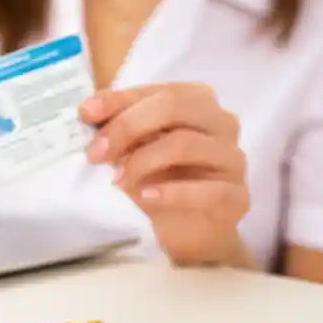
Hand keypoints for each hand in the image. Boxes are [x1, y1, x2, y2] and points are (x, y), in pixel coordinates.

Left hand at [79, 83, 252, 267]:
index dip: (119, 100)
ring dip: (142, 161)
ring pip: (186, 144)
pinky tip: (146, 197)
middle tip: (96, 153)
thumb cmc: (162, 179)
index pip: (157, 91)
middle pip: (173, 107)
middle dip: (127, 126)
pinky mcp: (237, 196)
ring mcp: (233, 159)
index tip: (85, 114)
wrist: (190, 231)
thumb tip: (88, 111)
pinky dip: (171, 193)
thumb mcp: (134, 148)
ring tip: (117, 180)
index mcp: (197, 101)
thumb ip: (118, 126)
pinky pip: (207, 190)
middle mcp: (222, 123)